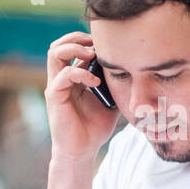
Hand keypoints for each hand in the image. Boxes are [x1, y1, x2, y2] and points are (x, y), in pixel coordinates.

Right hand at [43, 32, 119, 160]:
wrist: (83, 150)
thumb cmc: (95, 128)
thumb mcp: (111, 101)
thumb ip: (115, 85)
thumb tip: (135, 72)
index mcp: (72, 78)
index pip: (71, 47)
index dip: (85, 40)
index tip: (105, 45)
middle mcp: (61, 79)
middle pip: (59, 45)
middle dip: (76, 38)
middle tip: (95, 44)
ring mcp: (56, 86)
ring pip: (54, 53)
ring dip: (74, 49)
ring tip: (91, 55)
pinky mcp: (54, 96)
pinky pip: (63, 75)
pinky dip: (80, 74)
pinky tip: (96, 83)